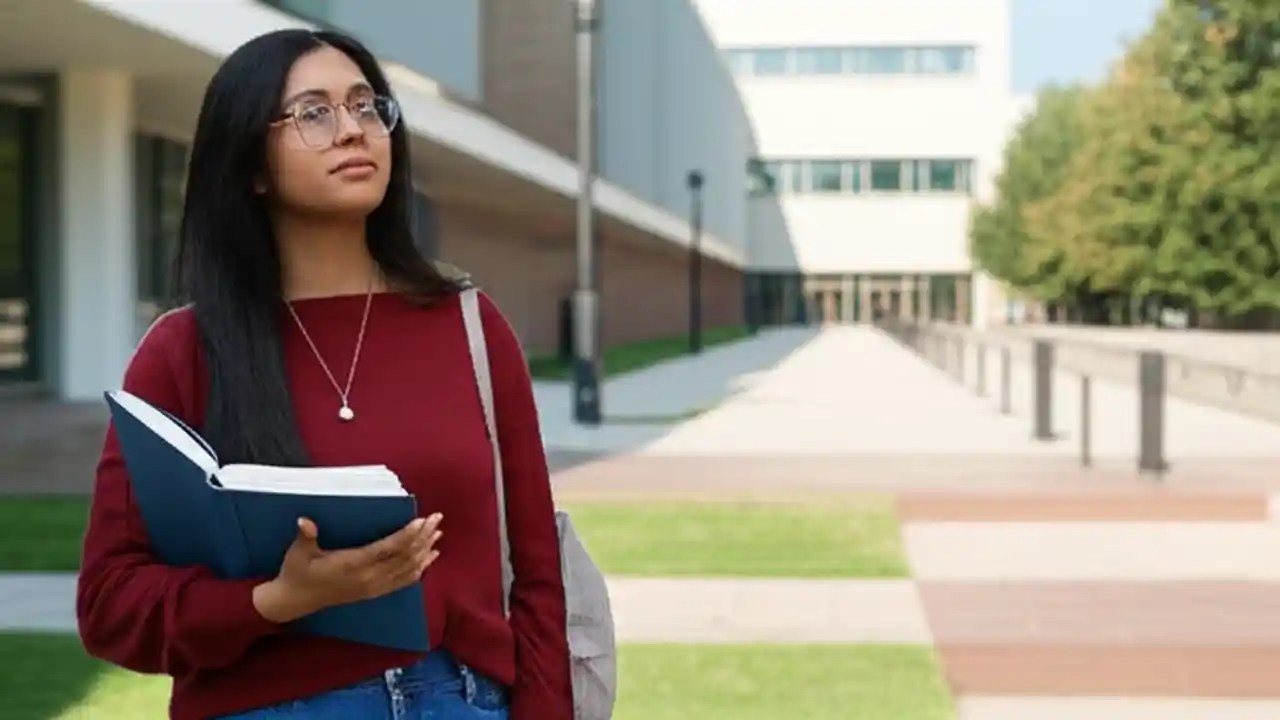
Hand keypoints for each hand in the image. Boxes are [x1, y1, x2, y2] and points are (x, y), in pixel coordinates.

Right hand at [254, 513, 441, 623]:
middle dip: (422, 537)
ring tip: (438, 534)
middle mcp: (368, 578)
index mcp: (352, 564)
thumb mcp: (298, 552)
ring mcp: (372, 588)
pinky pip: (402, 582)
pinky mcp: (373, 593)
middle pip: (403, 557)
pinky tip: (429, 558)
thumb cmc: (296, 572)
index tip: (421, 520)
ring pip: (407, 569)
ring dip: (424, 551)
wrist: (295, 601)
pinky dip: (419, 569)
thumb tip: (305, 521)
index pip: (387, 549)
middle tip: (437, 518)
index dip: (406, 535)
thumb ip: (306, 536)